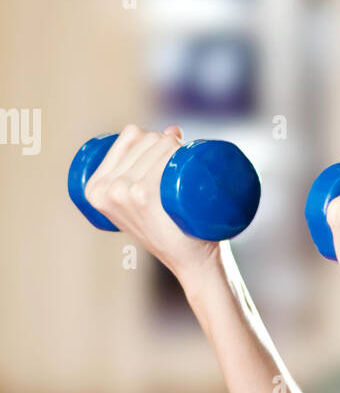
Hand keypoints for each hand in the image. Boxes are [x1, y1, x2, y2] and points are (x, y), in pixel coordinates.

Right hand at [83, 123, 220, 283]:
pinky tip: (181, 154)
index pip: (129, 136)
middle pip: (145, 138)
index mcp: (94, 189)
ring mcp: (123, 192)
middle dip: (169, 142)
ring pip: (157, 143)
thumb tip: (171, 130)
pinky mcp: (142, 195)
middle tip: (182, 168)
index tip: (169, 155)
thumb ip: (145, 170)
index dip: (155, 136)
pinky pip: (161, 157)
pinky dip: (175, 151)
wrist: (192, 263)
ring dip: (177, 146)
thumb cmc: (173, 230)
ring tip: (186, 170)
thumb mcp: (146, 202)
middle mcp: (104, 190)